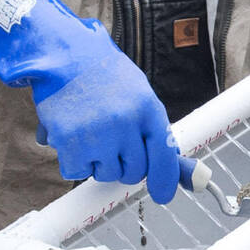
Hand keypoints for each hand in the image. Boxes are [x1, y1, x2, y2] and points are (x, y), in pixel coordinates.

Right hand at [31, 20, 180, 202]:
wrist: (62, 55)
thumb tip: (187, 174)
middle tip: (111, 143)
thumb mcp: (138, 94)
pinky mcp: (69, 143)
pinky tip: (71, 135)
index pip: (164, 155)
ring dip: (98, 162)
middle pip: (134, 171)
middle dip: (124, 165)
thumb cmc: (102, 76)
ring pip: (105, 174)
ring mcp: (97, 134)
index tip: (163, 195)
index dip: (165, 179)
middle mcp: (125, 122)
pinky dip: (74, 161)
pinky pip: (77, 172)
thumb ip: (154, 131)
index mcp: (147, 107)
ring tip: (90, 131)